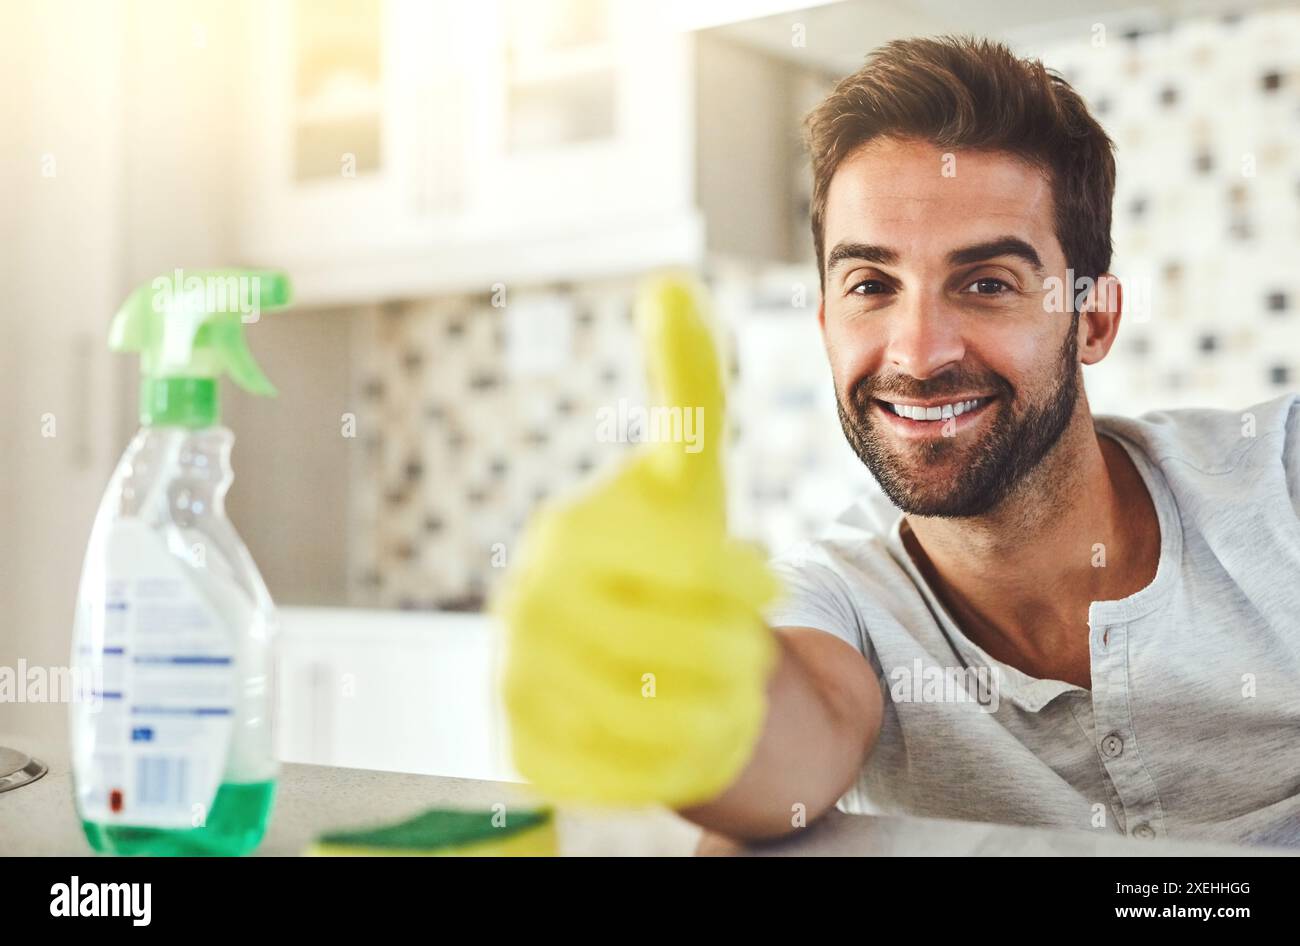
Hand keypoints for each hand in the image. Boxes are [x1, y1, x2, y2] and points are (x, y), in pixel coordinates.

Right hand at [496, 273, 780, 806]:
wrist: (633, 657)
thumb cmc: (669, 561)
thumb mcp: (686, 478)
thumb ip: (686, 385)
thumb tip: (670, 283)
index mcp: (568, 534)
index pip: (695, 566)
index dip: (745, 581)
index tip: (760, 581)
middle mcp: (526, 609)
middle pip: (695, 650)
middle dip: (735, 649)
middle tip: (727, 639)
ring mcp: (520, 687)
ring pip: (678, 720)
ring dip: (721, 704)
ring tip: (710, 680)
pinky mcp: (531, 756)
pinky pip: (645, 777)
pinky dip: (686, 758)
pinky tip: (678, 726)